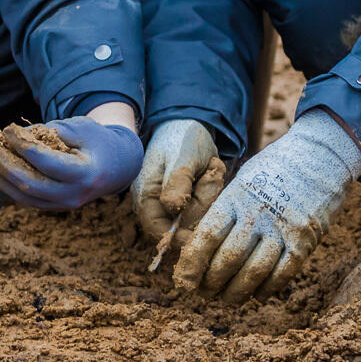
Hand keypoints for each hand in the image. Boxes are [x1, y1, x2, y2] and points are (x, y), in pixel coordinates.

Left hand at [0, 117, 142, 210]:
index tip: (8, 129)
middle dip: (2, 164)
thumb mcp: (81, 127)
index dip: (24, 146)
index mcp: (85, 174)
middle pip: (30, 184)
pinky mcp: (52, 207)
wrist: (115, 167)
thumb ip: (52, 131)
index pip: (47, 163)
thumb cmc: (97, 141)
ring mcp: (62, 206)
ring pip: (22, 196)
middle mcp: (73, 196)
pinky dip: (5, 182)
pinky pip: (23, 198)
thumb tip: (16, 136)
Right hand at [133, 119, 224, 241]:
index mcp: (147, 196)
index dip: (179, 237)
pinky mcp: (191, 201)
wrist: (189, 124)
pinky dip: (213, 188)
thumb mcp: (183, 157)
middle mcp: (158, 205)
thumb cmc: (181, 138)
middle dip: (202, 202)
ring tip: (208, 167)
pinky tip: (210, 170)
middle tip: (207, 173)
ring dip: (210, 191)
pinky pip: (208, 205)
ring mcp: (176, 204)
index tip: (202, 228)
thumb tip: (172, 208)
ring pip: (199, 215)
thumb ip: (178, 181)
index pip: (158, 231)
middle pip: (184, 226)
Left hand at [173, 110, 360, 300]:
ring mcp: (283, 228)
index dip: (192, 263)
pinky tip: (257, 294)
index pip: (207, 236)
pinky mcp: (304, 240)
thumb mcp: (243, 181)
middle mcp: (257, 213)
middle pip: (228, 259)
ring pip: (254, 272)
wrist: (319, 154)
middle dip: (211, 283)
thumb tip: (200, 247)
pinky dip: (267, 289)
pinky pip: (282, 274)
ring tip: (227, 300)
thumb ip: (225, 211)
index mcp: (236, 197)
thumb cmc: (274, 170)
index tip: (183, 280)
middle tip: (204, 293)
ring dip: (236, 292)